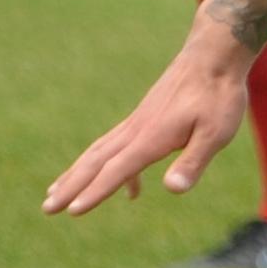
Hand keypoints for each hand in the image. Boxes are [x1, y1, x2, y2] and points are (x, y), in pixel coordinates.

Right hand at [44, 30, 253, 214]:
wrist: (213, 56)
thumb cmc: (219, 96)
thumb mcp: (216, 132)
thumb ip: (193, 161)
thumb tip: (172, 190)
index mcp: (151, 138)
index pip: (117, 171)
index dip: (95, 192)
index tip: (72, 211)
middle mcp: (136, 131)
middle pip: (95, 162)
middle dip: (71, 186)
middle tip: (47, 209)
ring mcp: (137, 123)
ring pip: (98, 152)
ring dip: (77, 174)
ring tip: (55, 194)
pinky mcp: (143, 118)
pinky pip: (116, 145)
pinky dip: (110, 167)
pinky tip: (130, 189)